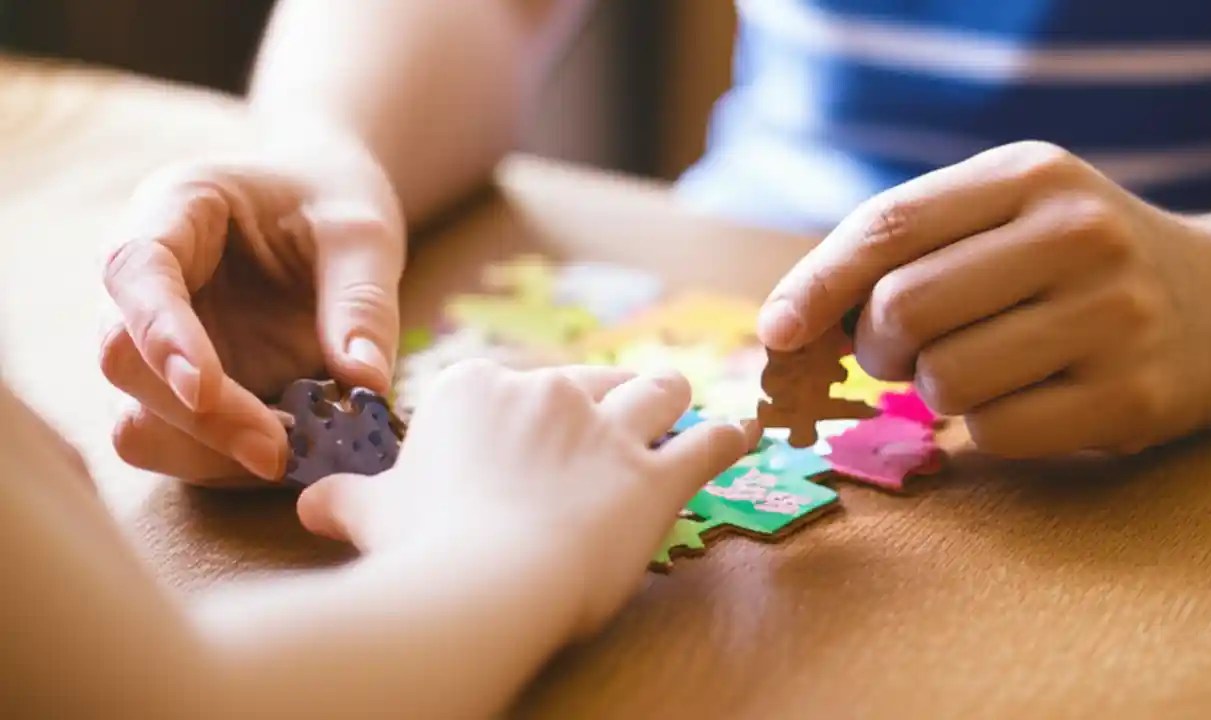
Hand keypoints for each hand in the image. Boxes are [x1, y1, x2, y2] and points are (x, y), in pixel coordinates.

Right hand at [100, 127, 405, 483]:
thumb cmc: (335, 204)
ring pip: (136, 418)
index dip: (162, 334)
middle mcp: (141, 281)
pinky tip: (291, 458)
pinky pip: (177, 445)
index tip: (204, 389)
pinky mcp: (176, 391)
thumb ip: (362, 303)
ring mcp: (152, 342)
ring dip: (208, 453)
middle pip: (124, 358)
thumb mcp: (365, 235)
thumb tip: (365, 382)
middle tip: (280, 452)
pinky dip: (227, 464)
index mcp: (175, 209)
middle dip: (198, 416)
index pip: (137, 270)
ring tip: (296, 458)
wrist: (326, 210)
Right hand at [296, 360, 755, 635]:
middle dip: (605, 397)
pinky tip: (741, 433)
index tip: (526, 436)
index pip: (510, 383)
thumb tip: (307, 502)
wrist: (484, 583)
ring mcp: (607, 428)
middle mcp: (546, 392)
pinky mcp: (656, 474)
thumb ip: (348, 500)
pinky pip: (709, 442)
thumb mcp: (373, 515)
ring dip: (671, 395)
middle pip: (593, 378)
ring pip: (659, 389)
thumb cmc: (424, 546)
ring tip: (680, 401)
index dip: (523, 409)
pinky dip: (728, 438)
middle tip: (611, 424)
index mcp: (477, 389)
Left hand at [759, 141, 1210, 456]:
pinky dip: (985, 429)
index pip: (888, 227)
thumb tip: (789, 323)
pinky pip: (995, 434)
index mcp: (1029, 175)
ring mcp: (1112, 317)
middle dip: (877, 346)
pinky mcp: (1130, 398)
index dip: (815, 285)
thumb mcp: (1007, 214)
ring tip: (972, 369)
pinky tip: (1025, 398)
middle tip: (897, 352)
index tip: (776, 332)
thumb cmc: (1075, 261)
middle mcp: (1076, 234)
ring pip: (944, 380)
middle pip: (904, 309)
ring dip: (933, 391)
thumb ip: (908, 247)